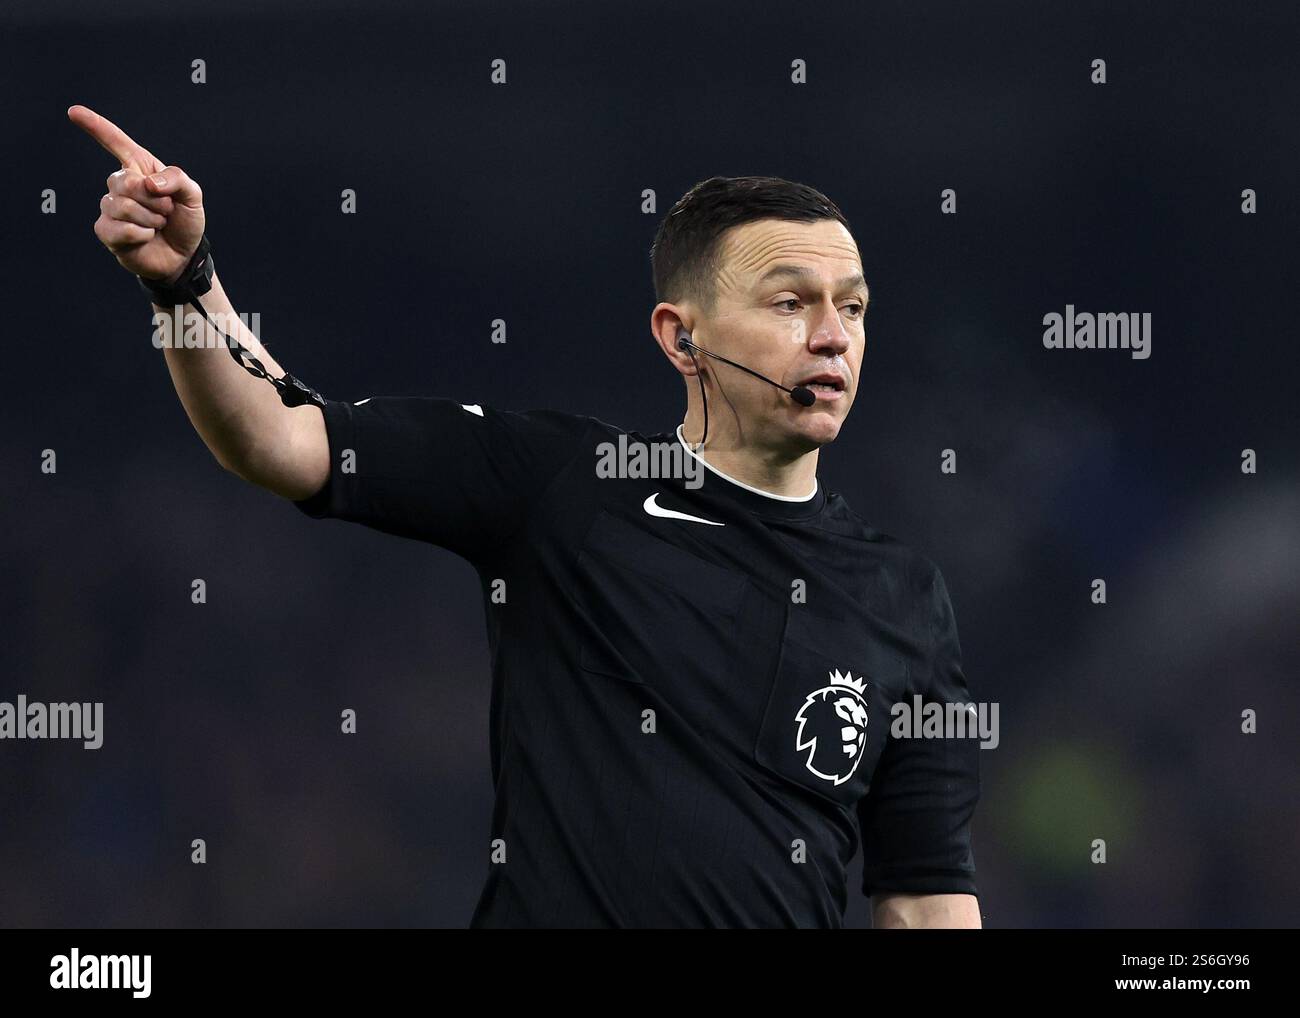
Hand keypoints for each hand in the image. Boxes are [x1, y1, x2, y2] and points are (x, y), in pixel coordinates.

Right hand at [68, 104, 205, 283]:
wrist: (183, 255)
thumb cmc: (184, 221)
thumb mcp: (192, 196)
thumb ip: (177, 179)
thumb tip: (149, 183)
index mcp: (140, 168)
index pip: (116, 142)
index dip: (96, 126)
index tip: (74, 112)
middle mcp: (121, 184)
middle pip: (125, 181)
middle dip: (155, 201)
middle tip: (166, 212)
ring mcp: (110, 207)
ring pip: (123, 206)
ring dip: (151, 220)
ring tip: (157, 226)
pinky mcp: (106, 230)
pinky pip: (120, 228)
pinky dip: (142, 235)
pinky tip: (146, 237)